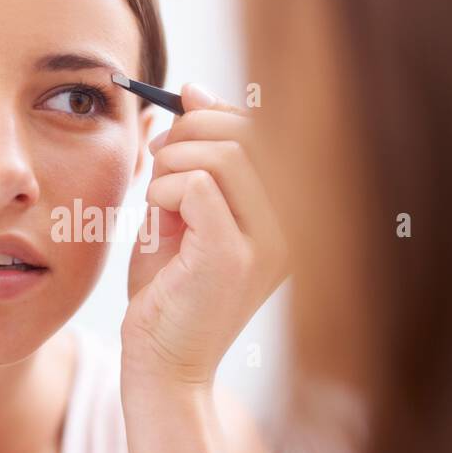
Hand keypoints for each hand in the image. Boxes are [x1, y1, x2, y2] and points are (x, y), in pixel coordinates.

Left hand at [123, 83, 288, 386]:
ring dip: (174, 162)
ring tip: (156, 196)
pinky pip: (199, 185)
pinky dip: (165, 191)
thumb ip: (195, 153)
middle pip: (250, 130)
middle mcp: (295, 225)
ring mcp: (271, 242)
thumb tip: (195, 87)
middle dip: (190, 130)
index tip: (175, 130)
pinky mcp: (235, 258)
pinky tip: (158, 219)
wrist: (162, 365)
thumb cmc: (170, 292)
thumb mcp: (182, 208)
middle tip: (157, 160)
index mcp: (291, 211)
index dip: (215, 113)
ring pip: (225, 152)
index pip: (266, 127)